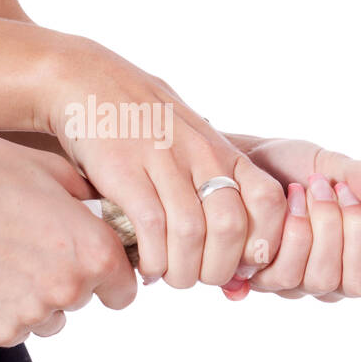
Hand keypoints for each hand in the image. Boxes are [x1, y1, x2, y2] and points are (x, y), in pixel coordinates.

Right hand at [0, 126, 135, 345]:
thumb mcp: (48, 171)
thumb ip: (87, 198)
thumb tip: (106, 206)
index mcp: (95, 251)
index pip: (124, 290)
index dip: (110, 278)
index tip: (93, 269)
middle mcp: (71, 288)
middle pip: (82, 300)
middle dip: (66, 280)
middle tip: (30, 249)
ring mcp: (33, 313)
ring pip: (49, 317)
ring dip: (35, 299)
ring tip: (2, 261)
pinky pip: (14, 328)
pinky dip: (1, 310)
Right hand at [42, 40, 287, 289]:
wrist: (91, 84)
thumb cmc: (150, 130)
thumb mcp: (196, 149)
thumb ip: (219, 192)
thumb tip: (239, 260)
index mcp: (227, 154)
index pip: (269, 202)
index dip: (263, 242)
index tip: (244, 262)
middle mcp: (203, 156)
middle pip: (231, 227)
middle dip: (220, 267)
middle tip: (202, 277)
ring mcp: (165, 161)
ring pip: (191, 233)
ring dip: (184, 269)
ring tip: (173, 276)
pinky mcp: (125, 171)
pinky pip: (152, 226)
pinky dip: (153, 258)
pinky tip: (147, 265)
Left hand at [221, 137, 360, 315]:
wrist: (245, 159)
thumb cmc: (297, 167)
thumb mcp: (337, 165)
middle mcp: (338, 281)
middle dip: (358, 232)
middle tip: (344, 191)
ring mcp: (302, 284)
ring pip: (324, 279)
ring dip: (324, 225)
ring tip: (314, 187)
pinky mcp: (266, 279)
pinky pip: (287, 272)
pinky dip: (295, 227)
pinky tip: (290, 198)